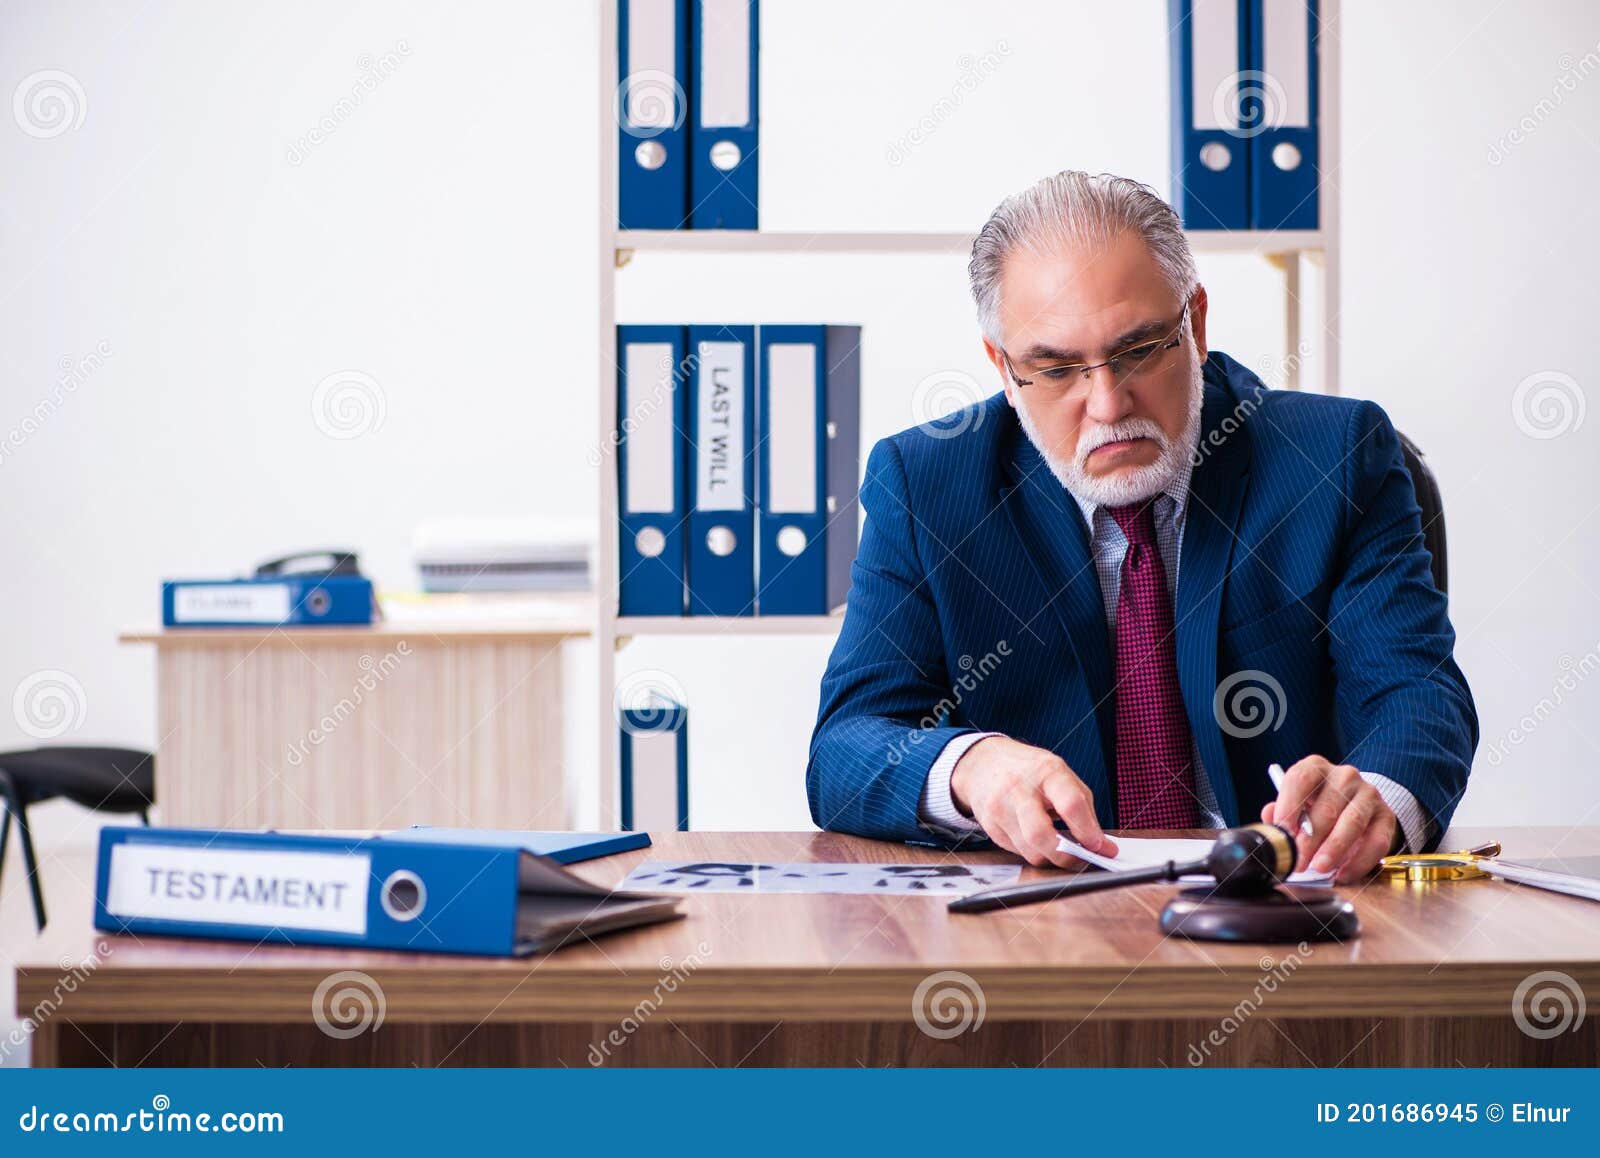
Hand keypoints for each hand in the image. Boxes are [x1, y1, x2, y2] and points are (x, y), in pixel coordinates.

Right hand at [949, 735, 1116, 867]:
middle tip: (1081, 860)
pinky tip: (1037, 840)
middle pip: (1042, 835)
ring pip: (1030, 851)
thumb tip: (1101, 846)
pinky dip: (1033, 851)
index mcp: (1047, 771)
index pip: (1070, 805)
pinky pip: (1017, 851)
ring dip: (1051, 857)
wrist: (985, 763)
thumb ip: (1082, 808)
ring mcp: (1000, 808)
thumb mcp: (1061, 776)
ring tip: (1061, 850)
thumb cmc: (1031, 771)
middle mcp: (1019, 788)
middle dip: (1066, 856)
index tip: (1101, 847)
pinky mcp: (989, 825)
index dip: (1088, 831)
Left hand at [1260, 755, 1396, 882]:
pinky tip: (1344, 874)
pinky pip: (1376, 841)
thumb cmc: (1317, 806)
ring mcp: (1368, 794)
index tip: (1283, 832)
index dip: (1289, 806)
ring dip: (1335, 848)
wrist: (1355, 807)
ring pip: (1352, 822)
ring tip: (1320, 867)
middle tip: (1299, 861)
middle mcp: (1344, 776)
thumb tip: (1270, 817)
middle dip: (1310, 839)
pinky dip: (1359, 861)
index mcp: (1315, 768)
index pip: (1300, 779)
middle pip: (1326, 807)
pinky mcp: (1386, 816)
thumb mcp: (1297, 804)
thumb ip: (1281, 811)